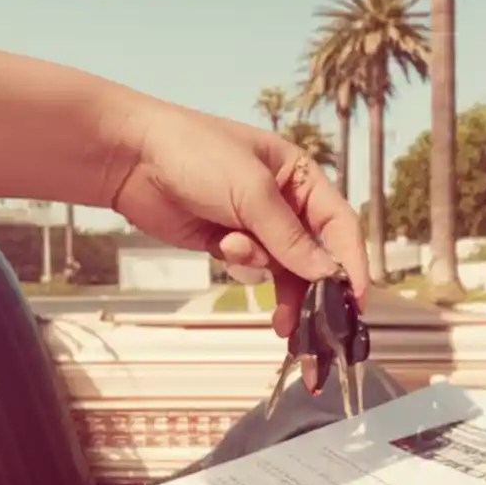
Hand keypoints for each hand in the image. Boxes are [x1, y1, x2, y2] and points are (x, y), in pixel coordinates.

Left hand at [107, 104, 367, 337]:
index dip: (351, 263)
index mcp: (300, 177)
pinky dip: (246, 271)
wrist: (130, 157)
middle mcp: (284, 202)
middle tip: (320, 330)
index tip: (355, 300)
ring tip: (282, 324)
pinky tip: (227, 254)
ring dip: (283, 292)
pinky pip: (252, 269)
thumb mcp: (251, 193)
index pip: (339, 226)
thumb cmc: (194, 154)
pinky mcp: (227, 242)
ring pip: (284, 270)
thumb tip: (328, 275)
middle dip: (316, 292)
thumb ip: (290, 239)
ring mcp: (255, 224)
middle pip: (314, 256)